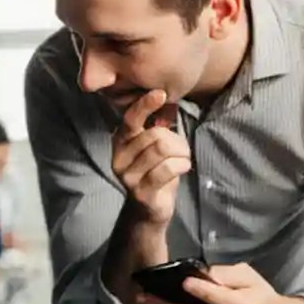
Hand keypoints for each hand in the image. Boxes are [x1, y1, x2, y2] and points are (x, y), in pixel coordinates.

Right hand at [112, 90, 189, 224]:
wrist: (149, 209)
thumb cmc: (155, 172)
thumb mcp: (153, 147)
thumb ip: (156, 127)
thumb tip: (168, 99)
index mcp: (120, 142)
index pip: (130, 118)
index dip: (145, 105)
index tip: (161, 94)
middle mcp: (119, 158)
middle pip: (155, 135)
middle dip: (176, 140)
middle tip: (182, 149)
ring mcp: (128, 176)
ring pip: (162, 150)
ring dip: (181, 153)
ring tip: (184, 159)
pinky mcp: (141, 192)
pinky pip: (166, 169)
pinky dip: (182, 165)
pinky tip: (184, 167)